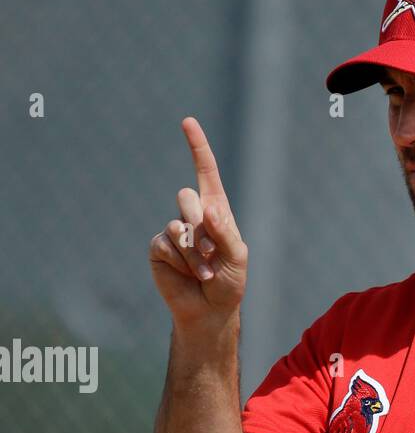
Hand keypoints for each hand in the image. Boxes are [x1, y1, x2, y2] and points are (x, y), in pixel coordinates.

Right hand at [148, 116, 248, 328]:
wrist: (209, 310)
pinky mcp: (160, 247)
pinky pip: (165, 243)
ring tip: (204, 271)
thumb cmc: (228, 282)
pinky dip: (181, 260)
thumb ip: (226, 233)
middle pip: (187, 197)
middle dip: (201, 226)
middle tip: (211, 252)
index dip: (197, 148)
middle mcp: (193, 216)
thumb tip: (209, 209)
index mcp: (215, 211)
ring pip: (178, 224)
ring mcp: (174, 230)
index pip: (205, 172)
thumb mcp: (237, 258)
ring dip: (194, 251)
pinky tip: (189, 275)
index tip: (188, 122)